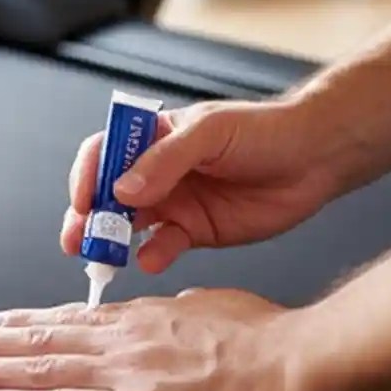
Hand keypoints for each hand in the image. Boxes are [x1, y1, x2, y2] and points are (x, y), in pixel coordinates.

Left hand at [0, 289, 341, 390]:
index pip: (72, 319)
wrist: (301, 369)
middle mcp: (124, 340)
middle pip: (41, 340)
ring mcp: (122, 374)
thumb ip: (187, 313)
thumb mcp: (223, 308)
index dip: (27, 322)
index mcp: (148, 318)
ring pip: (36, 370)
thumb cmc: (276, 343)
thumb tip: (172, 311)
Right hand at [61, 98, 341, 272]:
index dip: (87, 176)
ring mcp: (175, 202)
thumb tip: (123, 188)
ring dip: (110, 241)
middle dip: (87, 217)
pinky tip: (151, 260)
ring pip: (128, 225)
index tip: (82, 199)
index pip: (103, 152)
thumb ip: (166, 160)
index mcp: (153, 136)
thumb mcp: (211, 133)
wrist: (315, 158)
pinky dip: (152, 255)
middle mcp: (157, 171)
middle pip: (106, 194)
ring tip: (102, 257)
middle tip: (76, 239)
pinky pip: (163, 246)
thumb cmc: (264, 131)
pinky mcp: (195, 231)